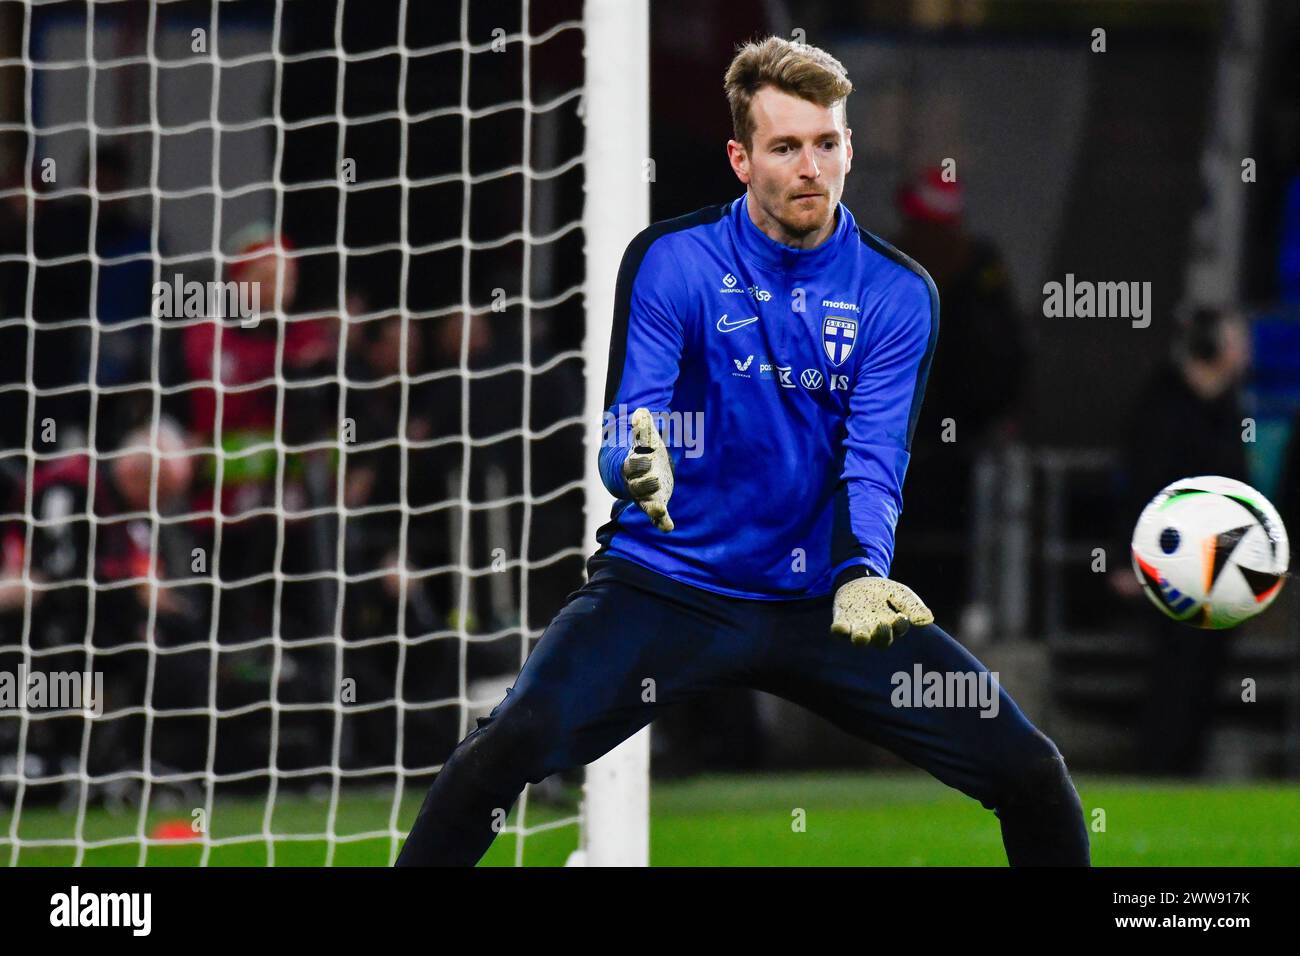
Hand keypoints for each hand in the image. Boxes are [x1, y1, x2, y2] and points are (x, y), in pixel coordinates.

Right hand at [622, 407, 673, 531]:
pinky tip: (669, 527)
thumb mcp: (646, 440)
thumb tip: (641, 411)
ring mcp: (646, 496)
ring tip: (660, 509)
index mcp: (632, 467)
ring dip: (653, 507)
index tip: (648, 458)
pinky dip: (662, 522)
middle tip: (657, 479)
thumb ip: (643, 428)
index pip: (631, 466)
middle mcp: (636, 484)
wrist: (638, 475)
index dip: (638, 463)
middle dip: (646, 484)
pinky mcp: (656, 505)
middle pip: (637, 487)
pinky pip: (657, 517)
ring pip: (646, 504)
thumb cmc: (643, 454)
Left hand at [831, 575, 933, 648]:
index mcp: (893, 626)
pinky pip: (840, 631)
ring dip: (860, 639)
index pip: (898, 630)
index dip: (900, 625)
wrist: (861, 580)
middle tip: (882, 624)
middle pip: (880, 641)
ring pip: (860, 640)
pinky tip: (838, 627)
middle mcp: (876, 631)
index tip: (900, 616)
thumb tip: (928, 620)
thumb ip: (913, 607)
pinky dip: (839, 630)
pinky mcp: (842, 621)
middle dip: (882, 635)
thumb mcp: (902, 595)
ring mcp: (858, 627)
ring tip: (861, 636)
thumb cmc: (885, 592)